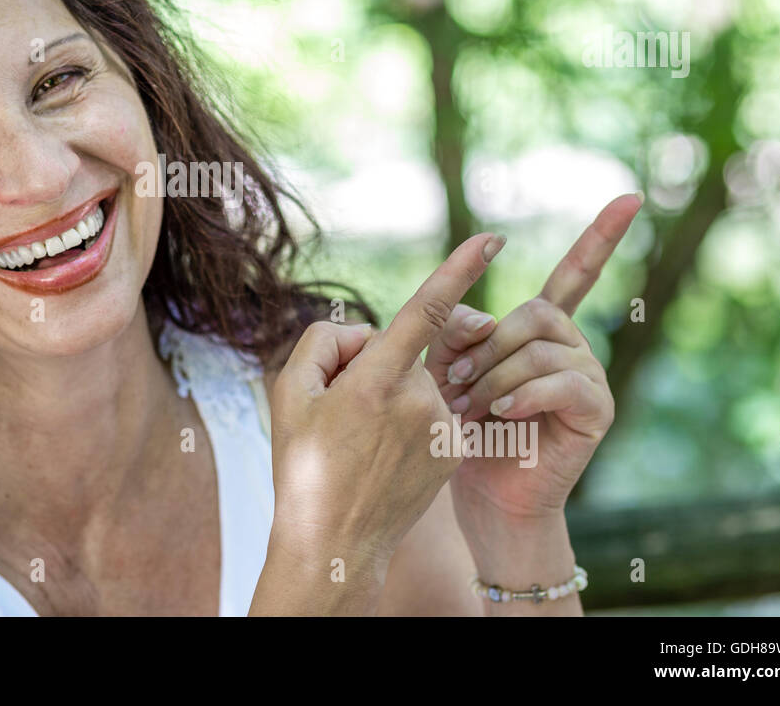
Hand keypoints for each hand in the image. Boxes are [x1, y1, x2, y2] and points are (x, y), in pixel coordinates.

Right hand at [264, 231, 505, 578]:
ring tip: (361, 442)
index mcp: (376, 382)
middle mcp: (419, 401)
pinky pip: (430, 410)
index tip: (490, 239)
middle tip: (337, 414)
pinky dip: (408, 420)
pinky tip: (385, 455)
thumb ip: (326, 341)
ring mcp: (442, 428)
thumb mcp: (289, 392)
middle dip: (370, 364)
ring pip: (415, 381)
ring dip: (389, 394)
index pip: (426, 311)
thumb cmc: (303, 464)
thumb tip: (370, 335)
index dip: (460, 270)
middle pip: (398, 350)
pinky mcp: (455, 450)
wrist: (335, 542)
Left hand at [426, 193, 641, 526]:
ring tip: (472, 406)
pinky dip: (524, 395)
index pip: (576, 274)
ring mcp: (589, 376)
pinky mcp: (596, 410)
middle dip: (489, 345)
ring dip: (497, 376)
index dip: (601, 237)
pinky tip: (504, 414)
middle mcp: (574, 345)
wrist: (482, 491)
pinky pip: (562, 382)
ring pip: (544, 348)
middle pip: (538, 312)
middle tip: (456, 381)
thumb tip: (480, 317)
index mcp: (543, 329)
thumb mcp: (445, 367)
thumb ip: (455, 331)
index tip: (630, 197)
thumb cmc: (462, 429)